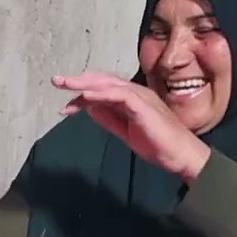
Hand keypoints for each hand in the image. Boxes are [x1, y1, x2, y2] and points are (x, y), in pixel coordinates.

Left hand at [52, 72, 211, 181]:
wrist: (180, 155)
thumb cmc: (157, 144)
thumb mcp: (125, 131)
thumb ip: (109, 118)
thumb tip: (89, 108)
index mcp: (131, 98)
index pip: (103, 88)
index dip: (83, 93)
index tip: (65, 106)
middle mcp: (135, 92)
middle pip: (103, 80)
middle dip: (79, 80)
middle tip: (57, 81)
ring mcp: (140, 97)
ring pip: (108, 84)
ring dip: (85, 84)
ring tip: (66, 84)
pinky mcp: (143, 105)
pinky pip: (119, 95)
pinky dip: (101, 94)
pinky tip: (86, 96)